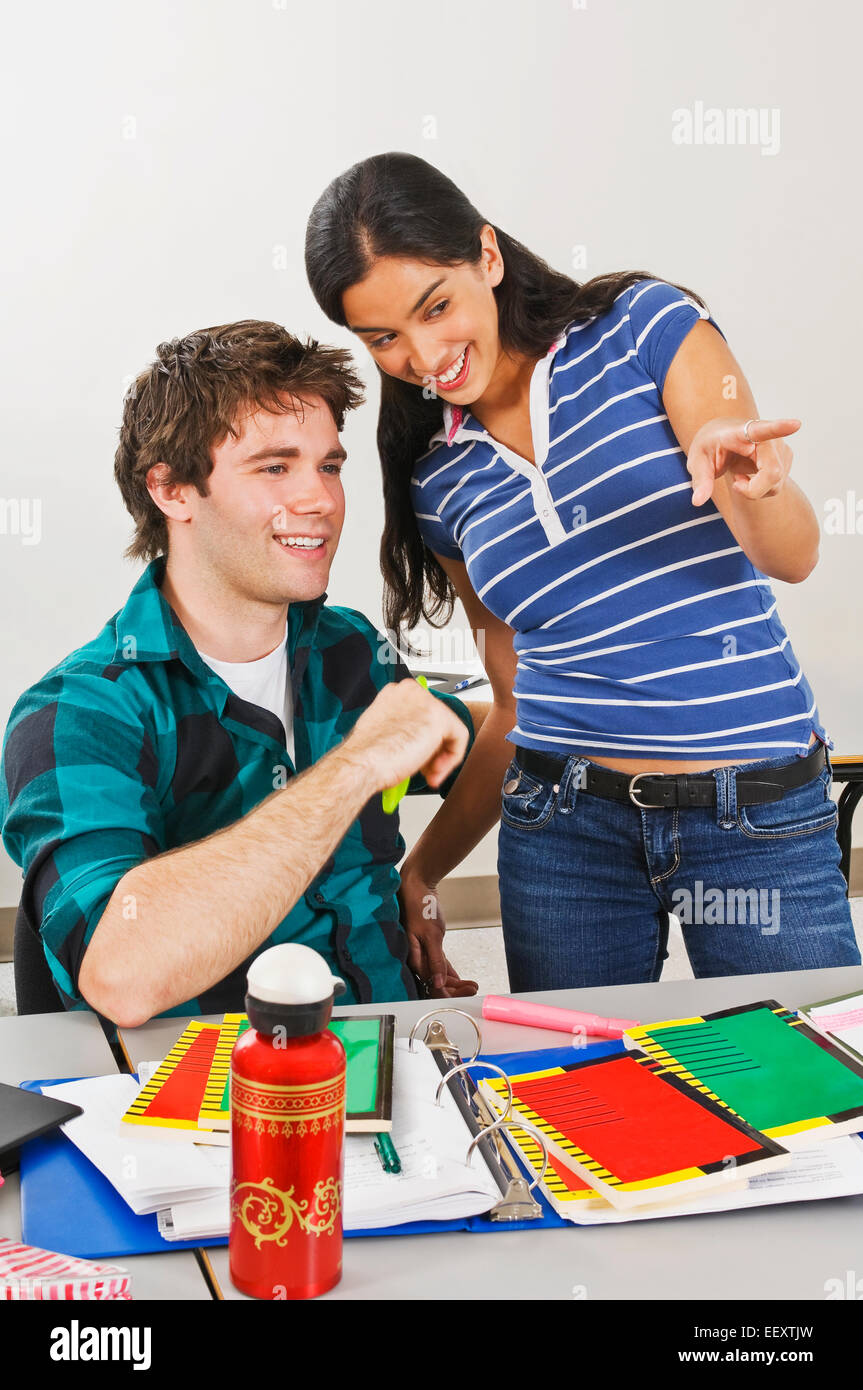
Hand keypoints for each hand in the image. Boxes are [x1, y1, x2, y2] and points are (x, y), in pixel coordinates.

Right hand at [347, 677, 468, 792]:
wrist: (361, 764)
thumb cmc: (366, 756)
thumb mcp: (383, 733)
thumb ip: (402, 729)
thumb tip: (416, 739)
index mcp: (394, 693)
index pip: (421, 713)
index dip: (421, 739)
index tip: (416, 756)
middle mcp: (410, 692)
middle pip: (436, 721)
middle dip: (432, 749)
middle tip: (424, 768)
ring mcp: (425, 702)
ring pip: (449, 730)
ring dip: (440, 757)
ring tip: (428, 774)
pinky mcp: (439, 717)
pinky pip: (460, 737)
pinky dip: (452, 758)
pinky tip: (435, 770)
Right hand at [397, 866, 477, 998]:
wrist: (417, 885)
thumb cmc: (420, 907)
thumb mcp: (431, 934)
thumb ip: (434, 960)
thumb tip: (437, 983)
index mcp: (413, 958)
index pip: (430, 984)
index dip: (448, 993)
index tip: (465, 993)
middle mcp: (416, 958)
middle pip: (435, 982)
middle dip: (454, 989)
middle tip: (473, 988)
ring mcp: (422, 951)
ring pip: (437, 974)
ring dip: (454, 982)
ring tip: (472, 984)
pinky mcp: (428, 945)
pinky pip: (438, 963)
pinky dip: (449, 972)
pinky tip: (460, 979)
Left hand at [686, 417, 800, 505]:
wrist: (722, 436)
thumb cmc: (710, 445)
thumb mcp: (697, 461)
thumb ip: (700, 480)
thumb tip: (697, 501)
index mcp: (743, 432)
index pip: (763, 429)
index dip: (780, 428)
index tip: (796, 424)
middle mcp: (767, 438)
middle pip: (772, 473)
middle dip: (753, 490)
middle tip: (736, 484)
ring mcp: (780, 448)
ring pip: (775, 484)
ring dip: (755, 490)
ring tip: (739, 475)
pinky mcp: (786, 458)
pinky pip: (776, 486)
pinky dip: (760, 489)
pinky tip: (750, 475)